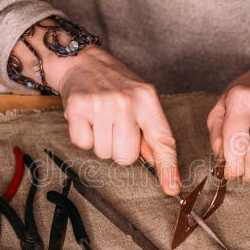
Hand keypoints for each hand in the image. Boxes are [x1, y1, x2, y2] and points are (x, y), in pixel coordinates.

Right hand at [56, 46, 181, 194]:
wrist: (82, 61)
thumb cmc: (115, 84)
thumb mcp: (141, 100)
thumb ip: (151, 132)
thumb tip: (161, 165)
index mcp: (147, 99)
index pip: (162, 140)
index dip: (168, 167)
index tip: (172, 188)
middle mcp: (127, 101)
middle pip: (127, 157)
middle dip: (120, 148)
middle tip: (114, 127)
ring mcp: (102, 104)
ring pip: (104, 153)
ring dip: (101, 141)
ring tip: (100, 120)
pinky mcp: (78, 108)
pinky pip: (84, 144)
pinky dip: (83, 136)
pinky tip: (86, 119)